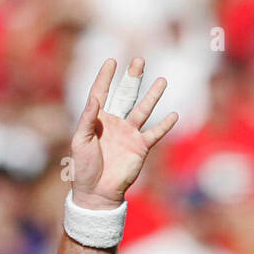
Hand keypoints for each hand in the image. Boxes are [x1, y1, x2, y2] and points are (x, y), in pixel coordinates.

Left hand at [68, 57, 176, 209]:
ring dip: (152, 96)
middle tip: (139, 60)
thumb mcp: (80, 141)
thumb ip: (87, 119)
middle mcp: (114, 123)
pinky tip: (173, 115)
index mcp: (97, 119)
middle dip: (133, 78)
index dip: (105, 77)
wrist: (97, 193)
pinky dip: (164, 125)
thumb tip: (95, 99)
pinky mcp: (140, 147)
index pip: (101, 92)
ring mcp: (129, 134)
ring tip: (162, 81)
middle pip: (125, 95)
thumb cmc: (83, 168)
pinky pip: (154, 133)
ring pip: (143, 110)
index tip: (111, 61)